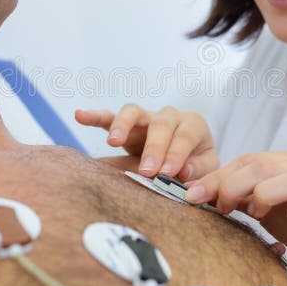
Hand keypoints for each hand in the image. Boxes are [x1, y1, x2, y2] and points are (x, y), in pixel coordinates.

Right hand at [75, 104, 217, 180]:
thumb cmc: (196, 165)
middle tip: (148, 170)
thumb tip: (185, 170)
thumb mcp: (206, 169)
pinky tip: (80, 115)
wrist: (183, 163)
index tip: (168, 172)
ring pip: (133, 112)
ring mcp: (146, 118)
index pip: (185, 135)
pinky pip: (109, 117)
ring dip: (123, 126)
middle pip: (161, 124)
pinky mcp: (126, 126)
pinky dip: (95, 116)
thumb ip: (199, 169)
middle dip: (154, 147)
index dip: (177, 153)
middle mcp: (170, 116)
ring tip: (113, 142)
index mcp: (193, 125)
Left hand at [186, 151, 286, 285]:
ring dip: (267, 194)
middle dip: (234, 185)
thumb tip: (194, 190)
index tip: (194, 194)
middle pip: (266, 166)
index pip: (248, 161)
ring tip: (253, 211)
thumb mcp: (258, 208)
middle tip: (220, 207)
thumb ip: (233, 195)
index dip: (219, 176)